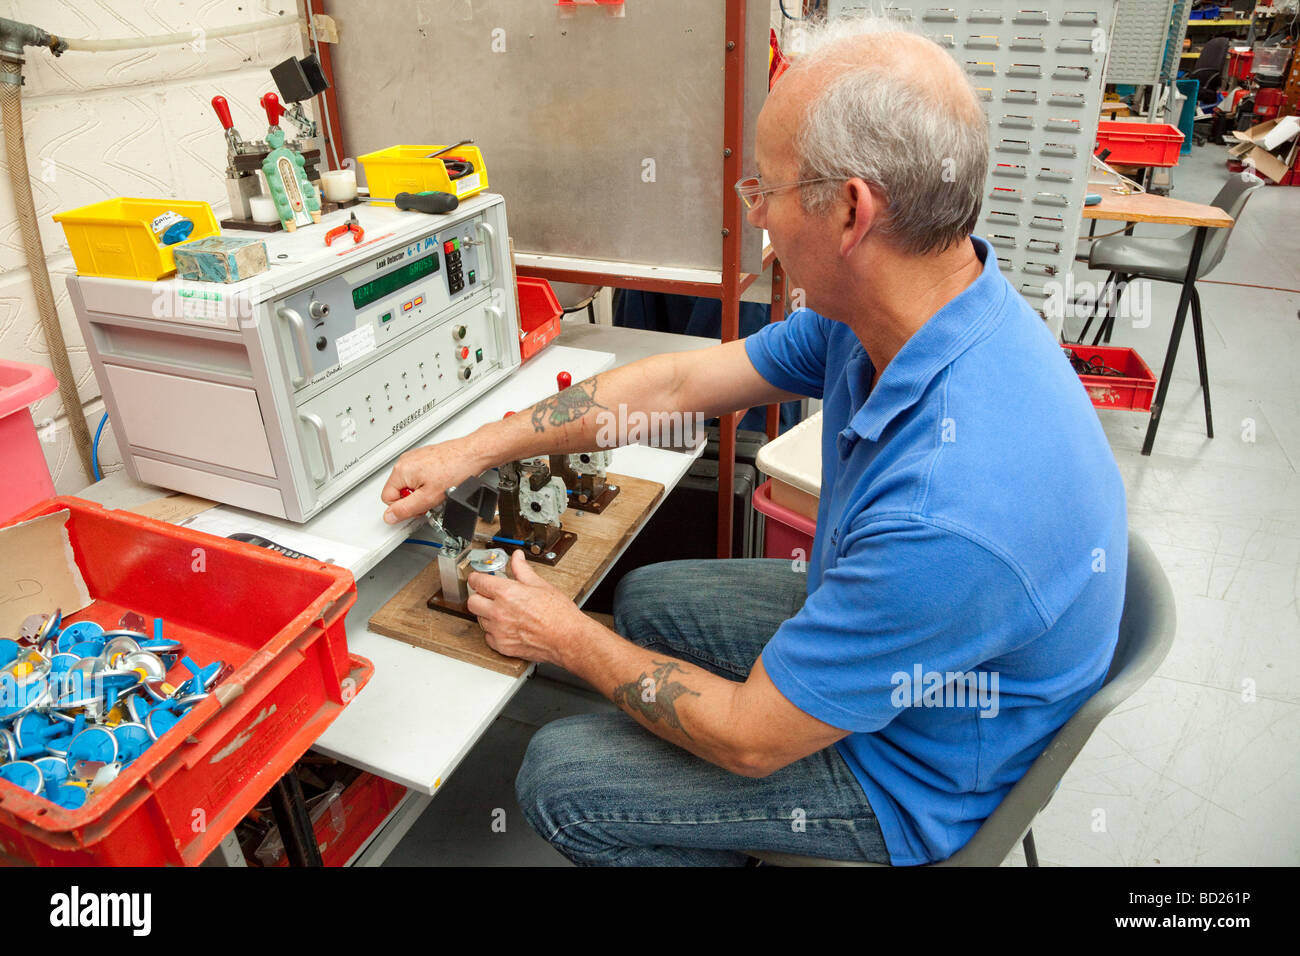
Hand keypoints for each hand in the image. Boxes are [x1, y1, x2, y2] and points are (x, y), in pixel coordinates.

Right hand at [380, 438, 481, 523]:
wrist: (473, 454)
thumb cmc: (456, 470)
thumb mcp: (428, 498)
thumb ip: (406, 509)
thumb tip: (389, 516)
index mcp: (400, 470)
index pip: (387, 499)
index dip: (403, 508)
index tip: (418, 508)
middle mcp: (404, 461)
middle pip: (398, 490)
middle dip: (413, 499)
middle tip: (430, 499)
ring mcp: (414, 457)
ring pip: (409, 484)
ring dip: (421, 491)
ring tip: (437, 490)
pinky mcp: (424, 457)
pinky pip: (418, 475)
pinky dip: (427, 482)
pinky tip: (439, 482)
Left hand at [466, 550, 591, 666]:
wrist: (568, 638)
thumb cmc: (559, 614)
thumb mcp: (541, 585)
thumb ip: (522, 570)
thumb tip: (516, 558)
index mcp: (507, 593)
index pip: (477, 582)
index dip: (477, 578)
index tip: (479, 579)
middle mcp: (499, 612)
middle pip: (472, 602)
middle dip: (479, 597)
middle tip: (490, 596)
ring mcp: (499, 631)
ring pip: (480, 620)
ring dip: (488, 615)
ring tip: (505, 613)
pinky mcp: (502, 646)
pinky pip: (488, 637)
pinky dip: (495, 632)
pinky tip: (508, 627)